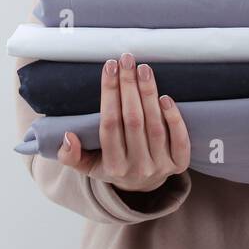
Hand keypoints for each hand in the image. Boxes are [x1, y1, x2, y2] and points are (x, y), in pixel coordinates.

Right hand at [58, 53, 190, 193]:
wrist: (142, 188)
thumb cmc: (112, 166)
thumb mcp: (87, 166)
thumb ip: (71, 155)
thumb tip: (68, 136)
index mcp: (113, 167)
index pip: (110, 125)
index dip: (109, 94)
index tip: (109, 67)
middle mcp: (138, 168)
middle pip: (133, 121)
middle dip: (129, 86)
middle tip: (126, 60)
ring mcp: (161, 167)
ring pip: (155, 126)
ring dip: (149, 94)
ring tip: (143, 69)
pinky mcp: (179, 164)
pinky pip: (180, 140)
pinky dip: (174, 119)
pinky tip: (165, 97)